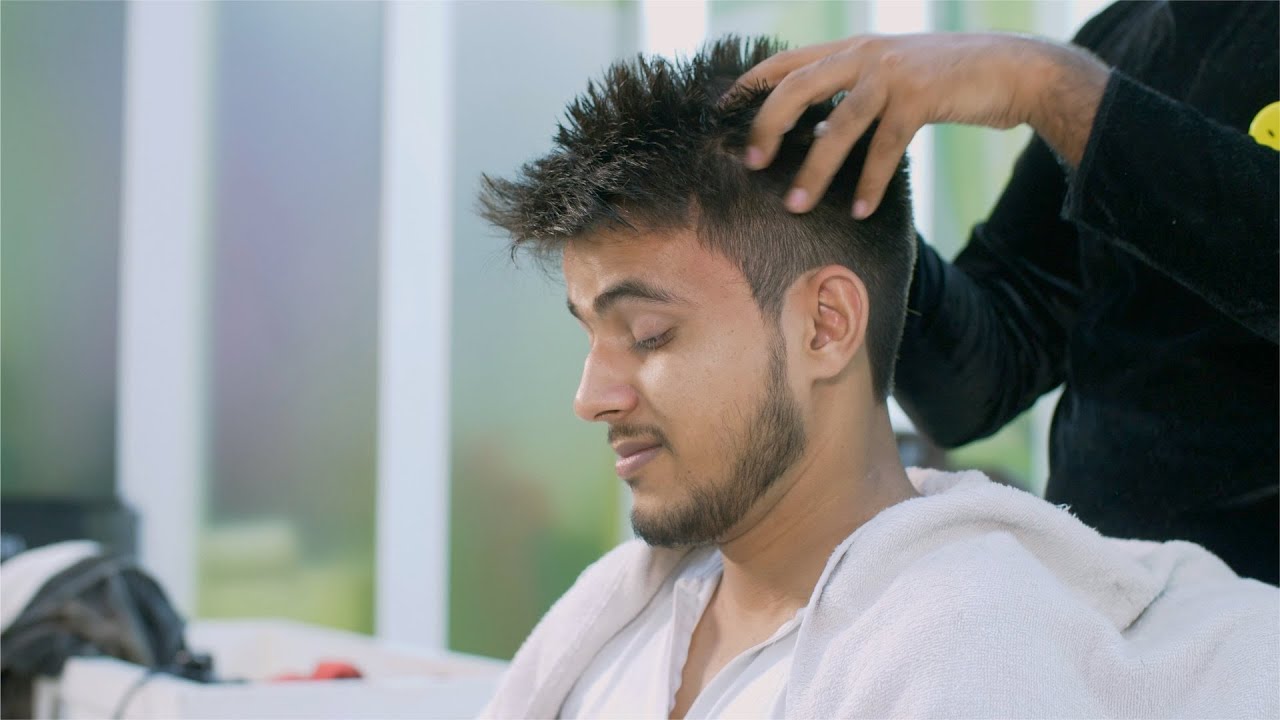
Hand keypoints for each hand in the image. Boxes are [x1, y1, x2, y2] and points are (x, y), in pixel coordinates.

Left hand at [729, 33, 1108, 217]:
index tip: (719, 116)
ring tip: (795, 205)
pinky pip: (884, 146)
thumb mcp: (891, 80)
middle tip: (749, 164)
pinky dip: (869, 182)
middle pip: (796, 87)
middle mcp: (864, 53)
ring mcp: (892, 72)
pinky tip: (858, 211)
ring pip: (838, 124)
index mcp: (850, 48)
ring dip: (814, 170)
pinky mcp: (921, 95)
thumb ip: (851, 98)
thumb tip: (814, 132)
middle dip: (766, 127)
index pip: (784, 63)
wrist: (1013, 68)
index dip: (748, 87)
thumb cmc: (947, 81)